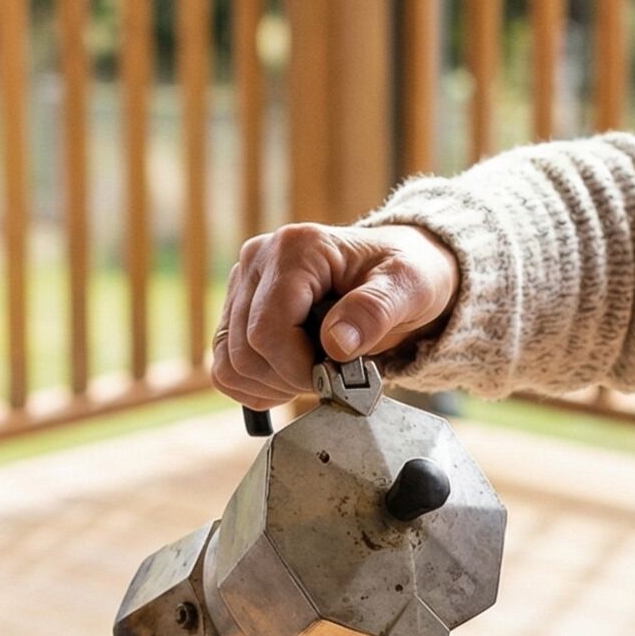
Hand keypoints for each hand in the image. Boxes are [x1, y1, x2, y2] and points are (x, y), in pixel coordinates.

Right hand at [212, 222, 460, 408]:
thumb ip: (375, 311)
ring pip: (228, 365)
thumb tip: (336, 343)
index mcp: (296, 248)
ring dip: (271, 387)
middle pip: (244, 353)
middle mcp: (257, 259)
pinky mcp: (236, 309)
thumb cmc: (405, 275)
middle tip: (329, 376)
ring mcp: (242, 284)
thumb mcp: (409, 288)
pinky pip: (225, 367)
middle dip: (288, 380)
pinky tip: (290, 377)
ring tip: (311, 374)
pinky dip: (256, 386)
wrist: (395, 273)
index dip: (296, 369)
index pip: (267, 331)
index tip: (334, 377)